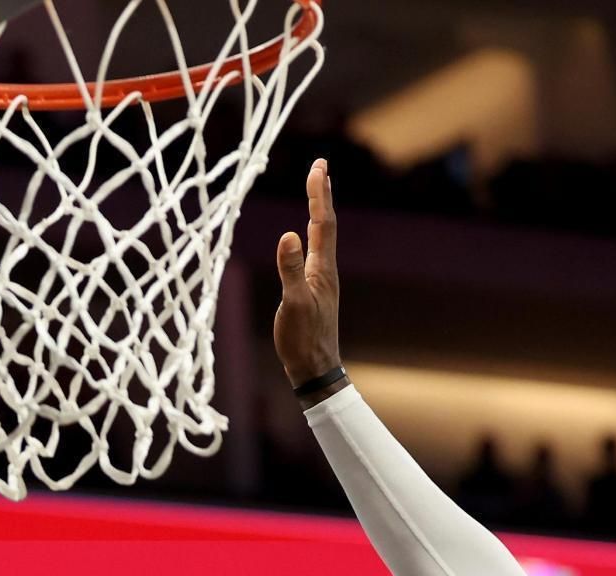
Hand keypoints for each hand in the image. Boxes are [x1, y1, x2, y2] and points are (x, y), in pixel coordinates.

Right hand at [272, 159, 340, 391]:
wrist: (315, 370)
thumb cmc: (303, 340)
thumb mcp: (293, 304)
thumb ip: (290, 271)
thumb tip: (289, 234)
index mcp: (322, 270)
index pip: (323, 224)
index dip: (320, 194)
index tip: (318, 166)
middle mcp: (325, 271)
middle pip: (326, 225)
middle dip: (322, 195)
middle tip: (321, 167)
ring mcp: (320, 281)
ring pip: (322, 237)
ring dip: (319, 211)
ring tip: (318, 191)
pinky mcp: (313, 291)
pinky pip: (314, 252)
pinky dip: (312, 234)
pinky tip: (307, 236)